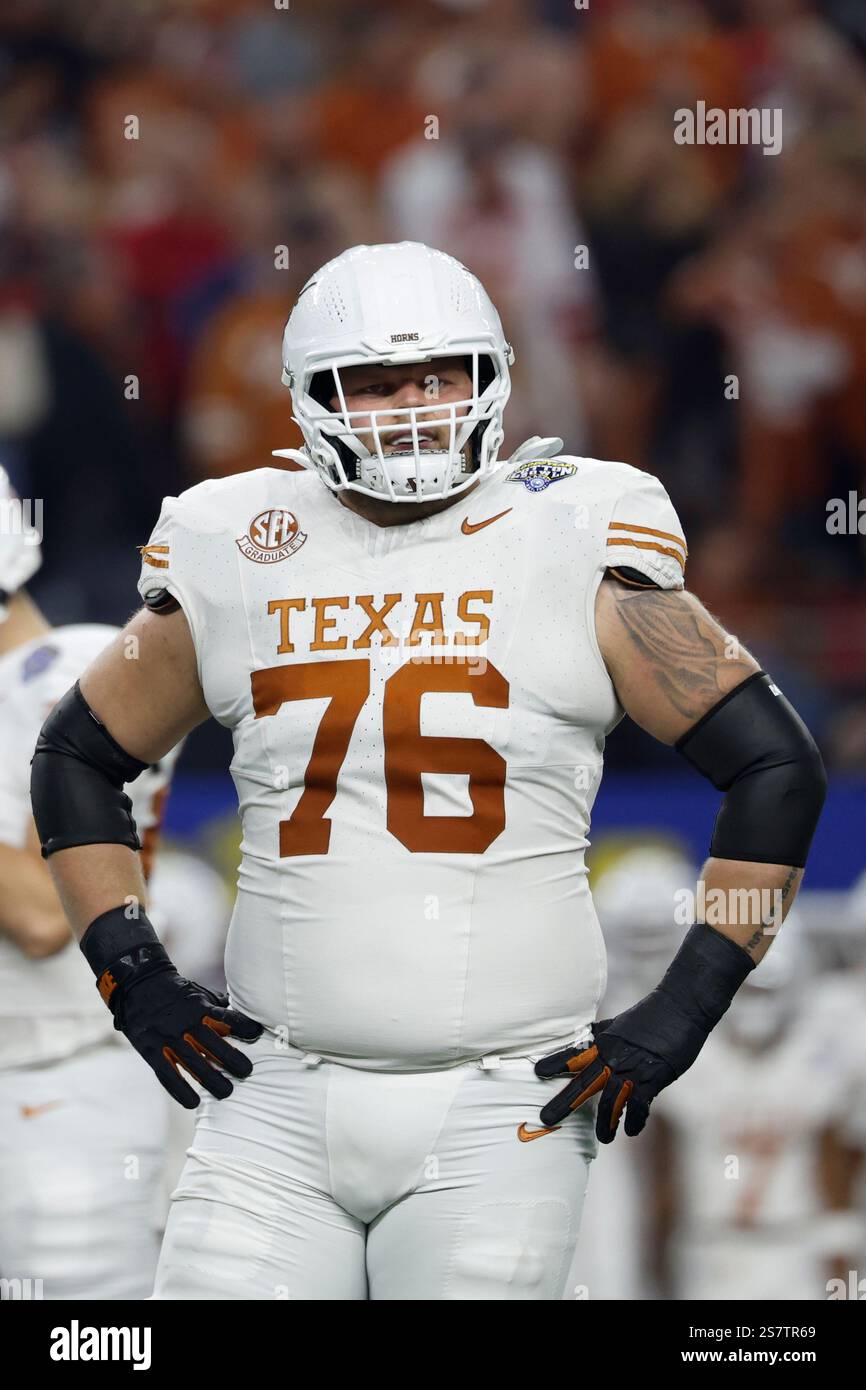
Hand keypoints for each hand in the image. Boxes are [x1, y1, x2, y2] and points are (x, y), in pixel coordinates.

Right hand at [111, 964, 262, 1107]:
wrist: (139, 985)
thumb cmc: (176, 993)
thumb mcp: (199, 993)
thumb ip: (219, 1005)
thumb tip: (245, 1012)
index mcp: (200, 1007)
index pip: (226, 1017)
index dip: (243, 1026)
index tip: (258, 1034)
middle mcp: (186, 1023)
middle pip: (213, 1044)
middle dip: (232, 1059)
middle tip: (247, 1072)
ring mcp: (168, 1037)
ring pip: (193, 1062)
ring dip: (211, 1080)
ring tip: (227, 1092)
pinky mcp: (151, 1050)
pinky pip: (167, 1074)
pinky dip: (180, 1090)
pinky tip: (193, 1103)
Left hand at [532, 923, 755, 1142]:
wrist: (681, 1007)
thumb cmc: (652, 1015)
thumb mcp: (620, 1024)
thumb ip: (603, 1036)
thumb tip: (588, 1039)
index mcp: (604, 1042)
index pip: (573, 1054)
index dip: (554, 1062)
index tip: (536, 1072)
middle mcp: (613, 1056)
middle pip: (582, 1083)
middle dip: (562, 1103)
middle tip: (546, 1119)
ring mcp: (631, 1068)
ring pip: (608, 1102)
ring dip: (604, 1123)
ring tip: (603, 1139)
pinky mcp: (652, 1078)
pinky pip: (638, 1106)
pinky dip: (634, 1120)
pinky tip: (631, 1131)